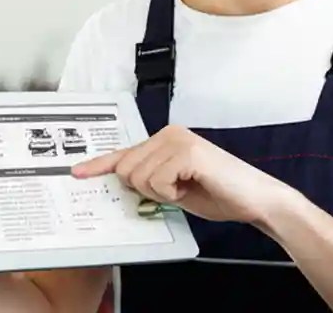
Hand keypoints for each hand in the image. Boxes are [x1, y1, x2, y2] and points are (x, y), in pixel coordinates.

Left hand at [71, 124, 291, 224]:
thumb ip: (150, 181)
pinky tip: (193, 186)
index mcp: (165, 138)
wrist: (255, 199)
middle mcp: (169, 133)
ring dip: (161, 193)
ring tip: (188, 188)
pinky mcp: (187, 152)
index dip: (99, 165)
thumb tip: (123, 183)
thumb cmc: (218, 194)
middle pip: (126, 169)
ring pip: (139, 177)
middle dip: (145, 189)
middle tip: (177, 191)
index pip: (125, 153)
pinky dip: (172, 193)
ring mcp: (178, 140)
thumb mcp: (175, 188)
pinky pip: (157, 182)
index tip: (77, 173)